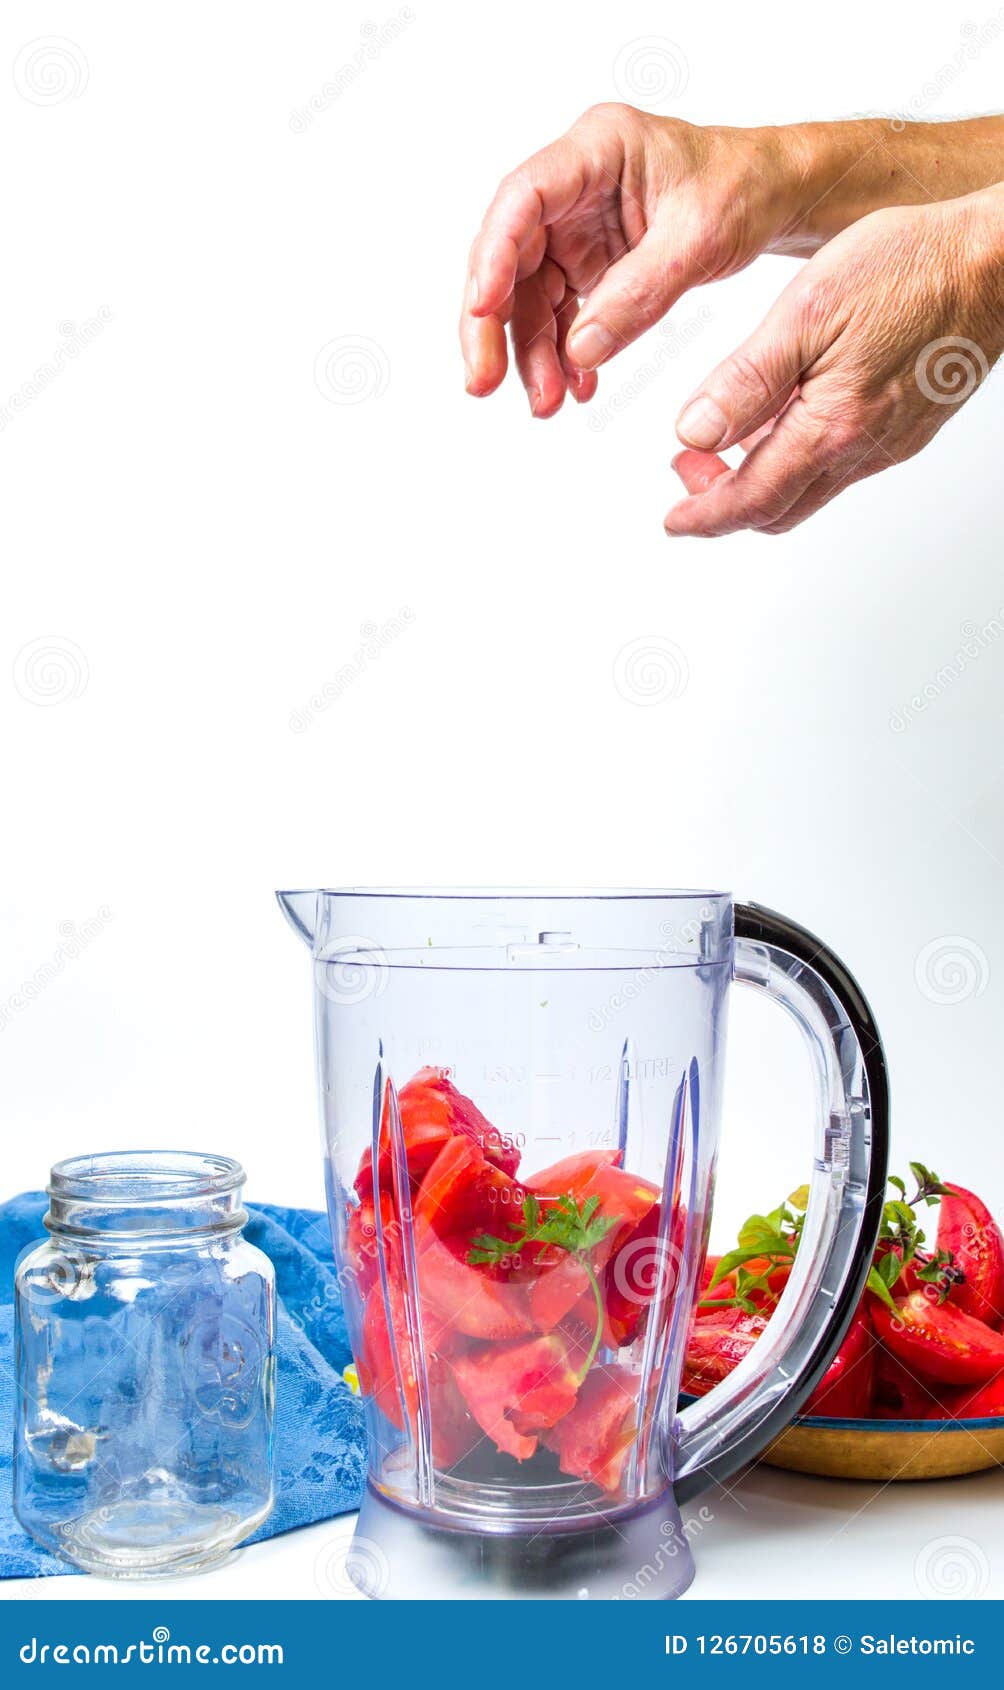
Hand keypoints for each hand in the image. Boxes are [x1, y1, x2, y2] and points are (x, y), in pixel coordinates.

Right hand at [460, 105, 796, 415]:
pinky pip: (562, 314)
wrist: (776, 195)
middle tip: (483, 382)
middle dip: (493, 324)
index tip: (482, 310)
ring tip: (546, 405)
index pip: (523, 198)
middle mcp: (574, 186)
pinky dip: (565, 354)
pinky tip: (576, 388)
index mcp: (598, 148)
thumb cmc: (745, 188)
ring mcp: (577, 227)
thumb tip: (579, 351)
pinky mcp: (589, 264)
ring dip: (532, 353)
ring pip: (529, 295)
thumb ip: (640, 293)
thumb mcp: (701, 238)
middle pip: (509, 255)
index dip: (494, 255)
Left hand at [667, 188, 1003, 536]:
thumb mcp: (807, 312)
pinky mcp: (908, 428)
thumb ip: (746, 381)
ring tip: (729, 440)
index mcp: (831, 427)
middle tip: (689, 473)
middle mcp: (863, 450)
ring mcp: (890, 443)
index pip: (752, 499)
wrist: (996, 259)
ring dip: (762, 479)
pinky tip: (787, 417)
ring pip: (811, 489)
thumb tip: (693, 433)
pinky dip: (799, 458)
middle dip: (725, 503)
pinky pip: (842, 464)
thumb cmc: (910, 268)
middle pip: (780, 509)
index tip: (674, 522)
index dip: (705, 517)